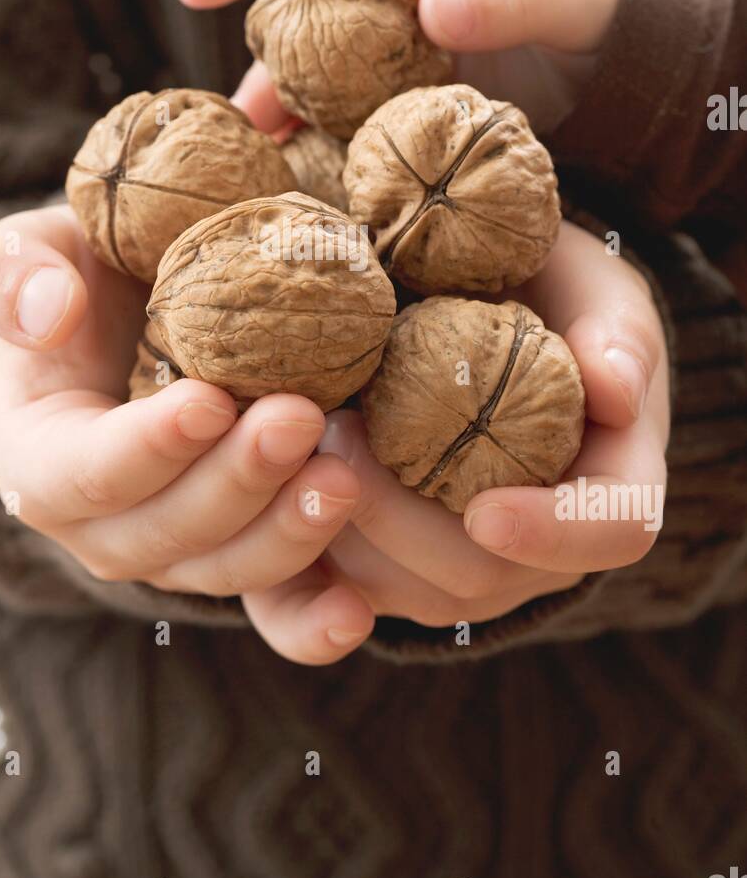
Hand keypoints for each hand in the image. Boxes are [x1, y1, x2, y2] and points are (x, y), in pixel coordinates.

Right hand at [0, 205, 374, 660]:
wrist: (153, 307)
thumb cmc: (88, 272)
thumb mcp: (34, 250)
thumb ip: (11, 273)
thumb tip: (47, 313)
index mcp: (42, 461)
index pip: (86, 473)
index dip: (146, 447)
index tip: (207, 401)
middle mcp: (107, 528)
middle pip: (168, 531)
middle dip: (236, 483)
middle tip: (298, 419)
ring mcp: (181, 552)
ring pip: (229, 567)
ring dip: (286, 534)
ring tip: (342, 479)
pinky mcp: (246, 555)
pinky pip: (275, 609)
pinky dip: (312, 621)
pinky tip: (356, 611)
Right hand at [174, 0, 618, 132]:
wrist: (612, 67)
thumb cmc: (605, 8)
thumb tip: (434, 8)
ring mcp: (393, 1)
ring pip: (311, 9)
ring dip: (268, 50)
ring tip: (235, 106)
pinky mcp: (391, 60)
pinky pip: (334, 74)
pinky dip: (304, 105)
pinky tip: (278, 141)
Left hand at [243, 222, 668, 654]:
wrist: (477, 301)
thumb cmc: (548, 288)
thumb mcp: (594, 285)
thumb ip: (615, 330)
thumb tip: (615, 386)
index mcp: (609, 480)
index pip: (611, 531)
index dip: (554, 534)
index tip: (486, 511)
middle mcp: (539, 544)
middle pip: (483, 577)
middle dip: (403, 522)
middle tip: (336, 440)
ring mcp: (462, 564)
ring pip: (405, 592)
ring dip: (341, 534)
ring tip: (291, 449)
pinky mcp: (387, 564)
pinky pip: (344, 592)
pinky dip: (299, 558)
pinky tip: (263, 489)